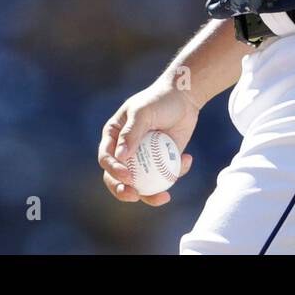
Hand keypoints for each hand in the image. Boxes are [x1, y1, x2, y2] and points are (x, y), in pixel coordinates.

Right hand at [98, 76, 198, 206]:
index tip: (128, 176)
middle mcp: (125, 150)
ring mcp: (143, 158)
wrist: (184, 98)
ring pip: (140, 184)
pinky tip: (188, 158)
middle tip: (135, 195)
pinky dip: (176, 174)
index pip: (106, 158)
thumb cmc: (159, 100)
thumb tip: (120, 157)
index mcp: (114, 136)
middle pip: (117, 177)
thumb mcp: (143, 112)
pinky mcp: (161, 163)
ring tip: (164, 197)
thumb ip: (131, 133)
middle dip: (123, 191)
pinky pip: (164, 177)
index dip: (113, 170)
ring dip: (150, 195)